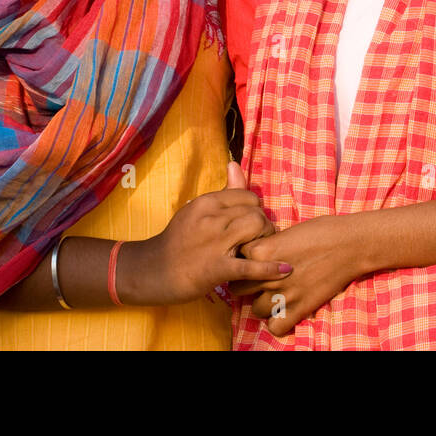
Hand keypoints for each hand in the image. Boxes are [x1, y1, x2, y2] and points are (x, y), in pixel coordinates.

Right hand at [120, 162, 288, 304]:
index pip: (249, 197)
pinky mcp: (216, 269)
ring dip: (265, 241)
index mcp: (207, 202)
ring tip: (259, 251)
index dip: (256, 210)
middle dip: (264, 226)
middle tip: (258, 240)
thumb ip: (223, 192)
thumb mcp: (197, 210)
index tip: (251, 225)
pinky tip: (284, 270)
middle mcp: (211, 218)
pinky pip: (249, 266)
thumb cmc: (178, 240)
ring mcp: (213, 243)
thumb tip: (235, 163)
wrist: (151, 271)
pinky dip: (270, 269)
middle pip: (256, 212)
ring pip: (256, 228)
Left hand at [229, 214, 362, 337]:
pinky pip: (275, 326)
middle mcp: (268, 274)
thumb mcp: (288, 232)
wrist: (350, 244)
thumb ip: (269, 247)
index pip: (236, 261)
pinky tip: (285, 310)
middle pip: (238, 287)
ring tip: (275, 295)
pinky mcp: (299, 308)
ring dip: (263, 303)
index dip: (244, 261)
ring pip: (255, 309)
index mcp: (262, 251)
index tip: (254, 261)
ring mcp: (283, 293)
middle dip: (246, 284)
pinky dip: (278, 321)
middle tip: (259, 281)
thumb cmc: (322, 231)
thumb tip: (259, 255)